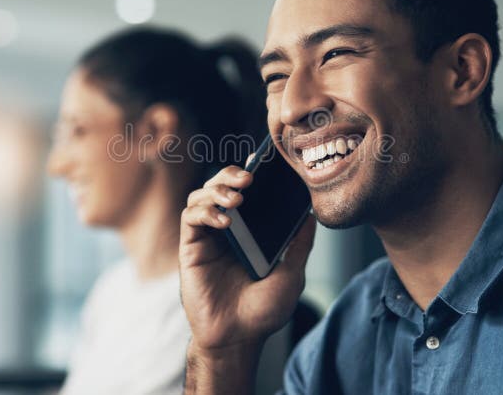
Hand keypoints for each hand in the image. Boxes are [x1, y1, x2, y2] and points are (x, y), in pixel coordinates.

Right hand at [180, 164, 315, 353]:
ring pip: (201, 196)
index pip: (247, 192)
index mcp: (249, 232)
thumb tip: (312, 214)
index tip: (263, 165)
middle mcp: (227, 230)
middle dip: (231, 174)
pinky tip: (223, 221)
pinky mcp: (191, 248)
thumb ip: (300, 244)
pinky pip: (190, 217)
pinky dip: (205, 211)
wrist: (237, 338)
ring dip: (217, 189)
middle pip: (220, 186)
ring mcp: (207, 238)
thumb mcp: (292, 274)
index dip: (250, 173)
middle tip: (248, 177)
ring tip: (236, 198)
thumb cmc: (263, 311)